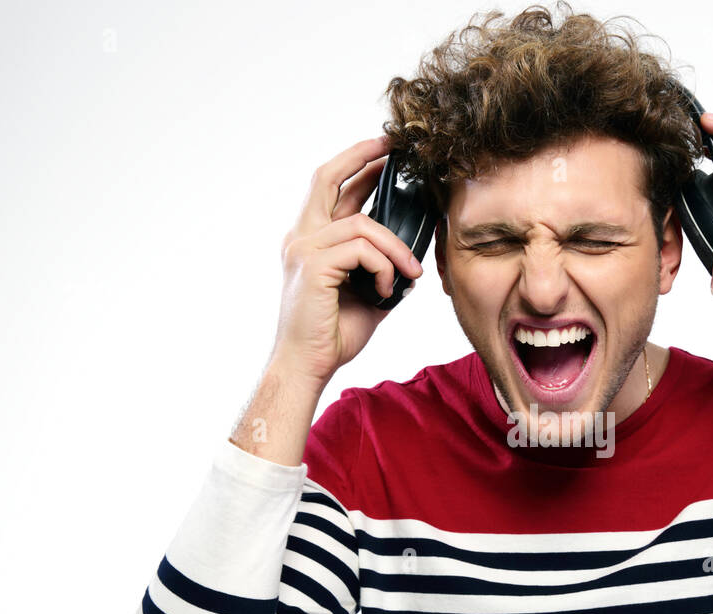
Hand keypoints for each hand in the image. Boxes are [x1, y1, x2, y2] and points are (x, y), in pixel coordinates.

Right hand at [271, 135, 424, 386]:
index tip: (385, 155)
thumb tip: (411, 260)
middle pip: (326, 177)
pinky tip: (385, 292)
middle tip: (393, 149)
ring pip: (363, 224)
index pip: (332, 189)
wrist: (308, 365)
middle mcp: (302, 237)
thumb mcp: (367, 295)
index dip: (357, 166)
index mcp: (312, 241)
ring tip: (409, 273)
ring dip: (396, 247)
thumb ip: (382, 271)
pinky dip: (384, 269)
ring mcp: (304, 248)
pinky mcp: (313, 264)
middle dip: (361, 157)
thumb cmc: (332, 335)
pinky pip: (363, 250)